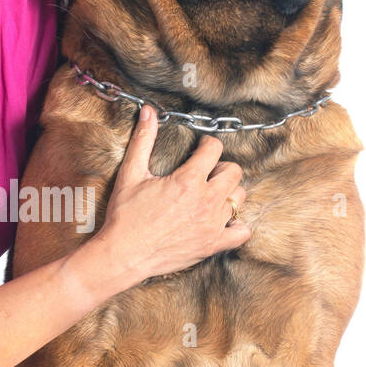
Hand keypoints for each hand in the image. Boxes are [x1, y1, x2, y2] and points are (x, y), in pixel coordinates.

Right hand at [96, 104, 250, 285]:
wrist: (123, 254)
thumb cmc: (125, 216)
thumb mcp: (131, 174)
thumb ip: (143, 140)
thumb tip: (149, 112)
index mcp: (187, 181)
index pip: (214, 149)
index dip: (207, 145)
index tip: (199, 150)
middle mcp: (205, 201)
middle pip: (234, 171)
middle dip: (220, 167)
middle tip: (203, 173)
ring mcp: (212, 225)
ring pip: (239, 198)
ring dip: (227, 192)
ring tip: (209, 195)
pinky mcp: (212, 245)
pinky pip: (242, 232)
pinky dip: (236, 224)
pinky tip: (220, 219)